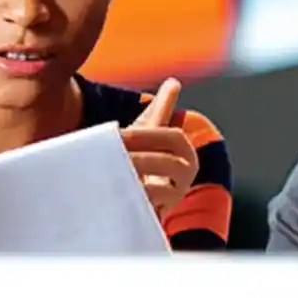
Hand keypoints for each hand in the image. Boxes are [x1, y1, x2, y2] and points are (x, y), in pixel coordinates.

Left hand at [123, 78, 197, 217]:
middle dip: (140, 157)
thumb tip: (174, 81)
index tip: (120, 133)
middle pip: (169, 163)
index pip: (174, 138)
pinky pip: (148, 210)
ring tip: (111, 173)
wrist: (134, 193)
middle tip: (113, 152)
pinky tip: (111, 194)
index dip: (148, 134)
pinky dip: (131, 202)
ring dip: (135, 180)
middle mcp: (187, 173)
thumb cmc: (144, 157)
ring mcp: (174, 196)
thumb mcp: (152, 130)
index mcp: (185, 151)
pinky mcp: (157, 216)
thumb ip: (163, 106)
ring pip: (161, 189)